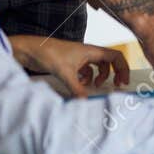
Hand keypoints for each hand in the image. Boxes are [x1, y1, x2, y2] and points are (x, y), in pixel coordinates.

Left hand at [11, 35, 129, 97]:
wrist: (29, 50)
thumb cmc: (48, 53)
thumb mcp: (64, 73)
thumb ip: (76, 88)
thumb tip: (85, 103)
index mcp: (91, 51)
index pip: (115, 57)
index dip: (123, 68)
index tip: (123, 82)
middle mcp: (88, 53)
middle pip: (109, 62)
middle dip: (114, 74)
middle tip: (116, 85)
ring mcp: (80, 58)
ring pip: (98, 67)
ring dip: (99, 77)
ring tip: (93, 86)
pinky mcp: (71, 63)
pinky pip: (86, 71)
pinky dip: (86, 78)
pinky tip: (79, 84)